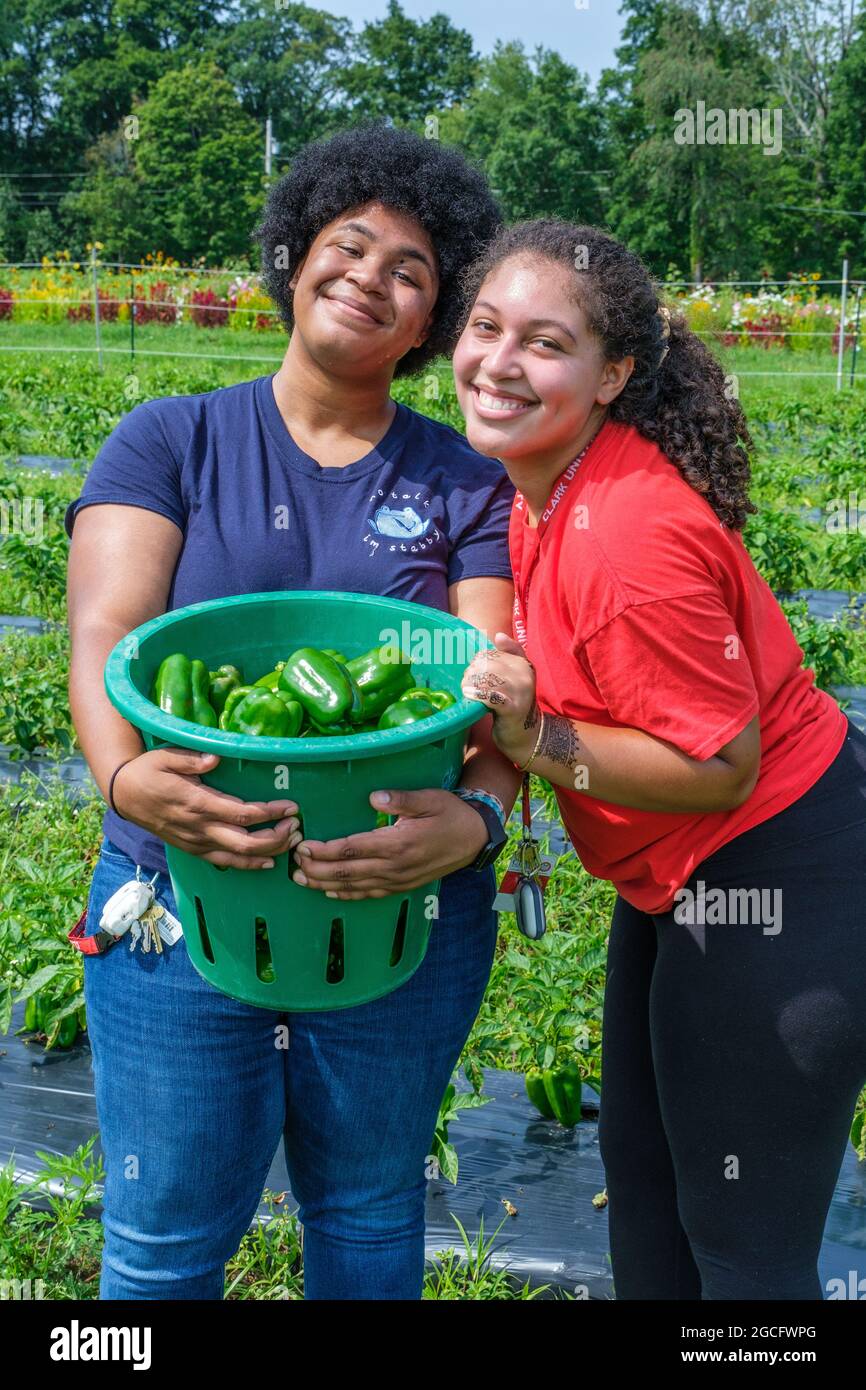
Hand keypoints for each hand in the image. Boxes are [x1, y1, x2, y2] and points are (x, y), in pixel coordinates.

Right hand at [111, 746, 300, 869]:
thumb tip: (216, 757)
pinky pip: (224, 861)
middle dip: (277, 837)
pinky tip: (267, 861)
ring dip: (268, 852)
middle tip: (297, 827)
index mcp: (197, 803)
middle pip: (247, 842)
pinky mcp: (193, 849)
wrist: (124, 795)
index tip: (291, 807)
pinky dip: (247, 864)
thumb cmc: (148, 771)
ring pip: (238, 856)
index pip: (242, 814)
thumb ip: (192, 759)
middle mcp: (199, 827)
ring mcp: (196, 842)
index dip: (270, 813)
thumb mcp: (166, 756)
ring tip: (290, 843)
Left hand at [291, 788, 488, 899]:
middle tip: (293, 864)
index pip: (351, 850)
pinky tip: (330, 893)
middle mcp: (394, 866)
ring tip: (301, 880)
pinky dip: (347, 895)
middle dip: (316, 869)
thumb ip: (400, 800)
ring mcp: (398, 880)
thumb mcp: (429, 799)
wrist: (474, 839)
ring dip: (325, 884)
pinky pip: (369, 894)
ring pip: (354, 887)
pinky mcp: (402, 886)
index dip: (324, 851)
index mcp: (397, 844)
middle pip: (346, 873)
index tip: (304, 846)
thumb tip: (373, 798)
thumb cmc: (450, 814)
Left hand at [461, 631, 538, 764]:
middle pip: (487, 664)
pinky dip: (477, 695)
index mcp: (524, 664)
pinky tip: (470, 697)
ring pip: (486, 678)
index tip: (474, 675)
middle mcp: (524, 675)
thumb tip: (498, 635)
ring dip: (471, 684)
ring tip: (467, 691)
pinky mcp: (512, 709)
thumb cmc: (515, 705)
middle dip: (471, 674)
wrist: (527, 736)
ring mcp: (520, 692)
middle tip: (466, 685)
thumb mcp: (517, 677)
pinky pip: (490, 695)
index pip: (490, 654)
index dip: (477, 663)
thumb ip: (511, 654)